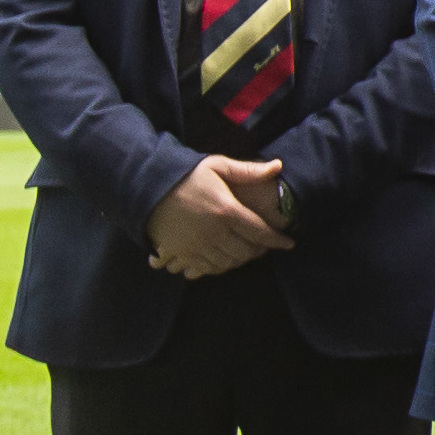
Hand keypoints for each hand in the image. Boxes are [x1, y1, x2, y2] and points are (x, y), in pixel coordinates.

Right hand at [142, 158, 292, 278]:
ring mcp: (196, 245)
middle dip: (259, 251)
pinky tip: (223, 260)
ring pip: (227, 262)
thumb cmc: (185, 175)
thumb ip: (247, 171)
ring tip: (246, 253)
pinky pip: (206, 268)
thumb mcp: (216, 166)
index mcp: (226, 211)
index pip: (260, 232)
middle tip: (265, 247)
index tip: (289, 244)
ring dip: (240, 260)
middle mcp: (214, 232)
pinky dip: (218, 267)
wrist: (145, 188)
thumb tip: (278, 166)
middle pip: (245, 251)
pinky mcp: (180, 253)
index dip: (277, 240)